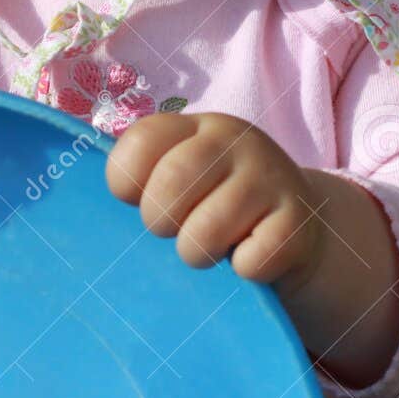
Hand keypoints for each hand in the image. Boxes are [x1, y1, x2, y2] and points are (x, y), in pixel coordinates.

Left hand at [106, 112, 326, 289]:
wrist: (299, 221)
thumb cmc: (217, 200)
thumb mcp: (183, 174)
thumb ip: (144, 176)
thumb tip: (99, 211)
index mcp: (196, 127)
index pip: (142, 142)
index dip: (125, 181)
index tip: (134, 199)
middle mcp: (235, 141)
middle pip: (171, 183)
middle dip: (159, 221)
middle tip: (171, 230)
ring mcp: (271, 178)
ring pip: (207, 231)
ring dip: (196, 253)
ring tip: (207, 246)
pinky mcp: (299, 222)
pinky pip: (252, 261)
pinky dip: (244, 270)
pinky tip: (251, 256)